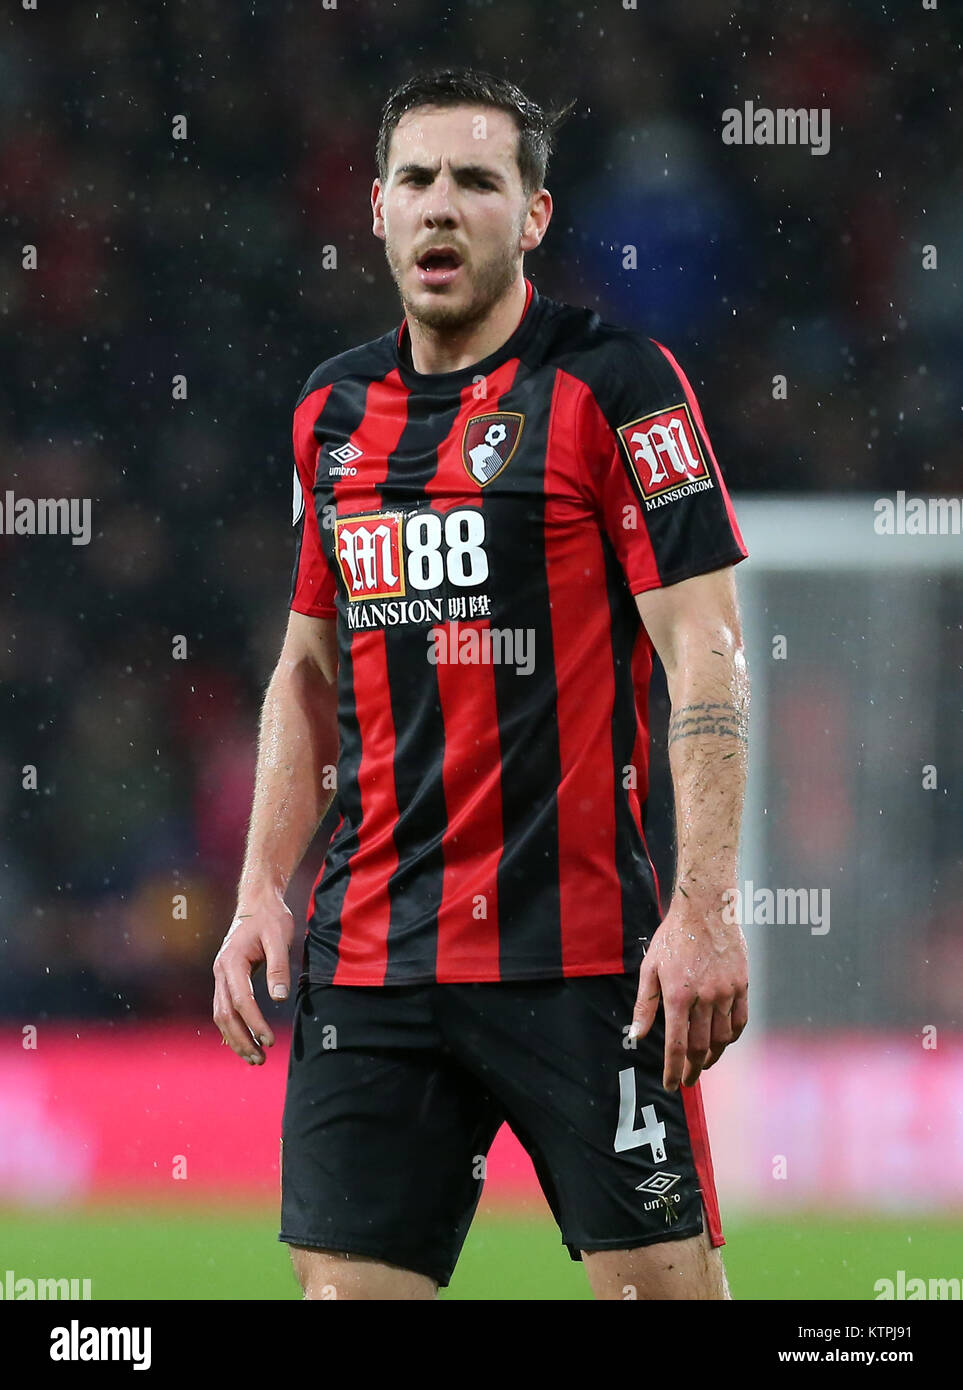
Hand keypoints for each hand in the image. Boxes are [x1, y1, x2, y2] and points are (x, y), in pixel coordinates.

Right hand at [212, 894, 294, 1063]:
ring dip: (235, 1038)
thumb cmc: (270, 918)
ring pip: (221, 1014)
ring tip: (255, 1057)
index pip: (242, 1000)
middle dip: (242, 1039)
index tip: (270, 1040)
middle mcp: (220, 970)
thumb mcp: (279, 938)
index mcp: (232, 961)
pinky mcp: (226, 978)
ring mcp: (220, 975)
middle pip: (225, 1014)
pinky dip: (232, 1028)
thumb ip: (278, 968)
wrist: (257, 901)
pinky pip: (224, 1008)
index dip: (255, 1023)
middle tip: (261, 1059)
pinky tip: (244, 1042)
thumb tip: (279, 1000)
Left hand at [628, 905, 748, 1090]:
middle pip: (701, 1047)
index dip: (674, 1070)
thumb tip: (637, 1034)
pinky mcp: (741, 986)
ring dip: (712, 1056)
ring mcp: (726, 993)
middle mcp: (704, 998)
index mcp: (678, 995)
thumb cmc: (673, 937)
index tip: (671, 1085)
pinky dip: (731, 1037)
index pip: (677, 1045)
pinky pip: (740, 1021)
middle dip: (692, 1068)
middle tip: (688, 1079)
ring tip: (703, 1064)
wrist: (706, 909)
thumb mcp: (650, 968)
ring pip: (722, 1038)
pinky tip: (723, 1042)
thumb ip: (644, 1004)